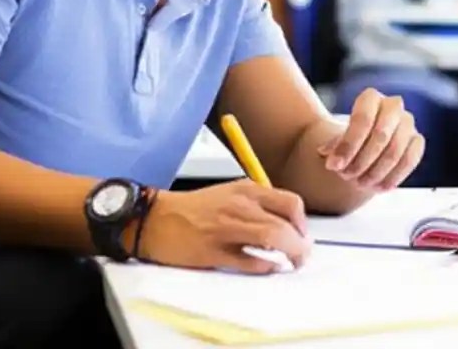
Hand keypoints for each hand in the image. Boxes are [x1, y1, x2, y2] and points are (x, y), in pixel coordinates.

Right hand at [136, 179, 311, 273]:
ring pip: (272, 238)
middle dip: (300, 244)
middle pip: (285, 224)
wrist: (155, 219)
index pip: (290, 203)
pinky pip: (249, 261)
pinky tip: (268, 267)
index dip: (302, 223)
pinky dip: (265, 266)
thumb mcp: (230, 194)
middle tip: (302, 256)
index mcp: (247, 190)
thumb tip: (287, 226)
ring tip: (291, 263)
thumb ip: (258, 205)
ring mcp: (227, 228)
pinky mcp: (213, 252)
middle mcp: (240, 206)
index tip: (302, 235)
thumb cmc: (194, 209)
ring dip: (289, 254)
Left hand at [318, 88, 423, 190]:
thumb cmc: (349, 139)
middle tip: (345, 176)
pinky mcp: (417, 141)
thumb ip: (333, 145)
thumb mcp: (335, 138)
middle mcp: (393, 106)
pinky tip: (378, 187)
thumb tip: (329, 155)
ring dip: (375, 172)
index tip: (333, 166)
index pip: (363, 119)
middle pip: (381, 136)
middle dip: (361, 161)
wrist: (365, 144)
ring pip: (395, 151)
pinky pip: (410, 160)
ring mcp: (408, 123)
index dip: (348, 145)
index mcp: (371, 98)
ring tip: (358, 183)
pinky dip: (393, 177)